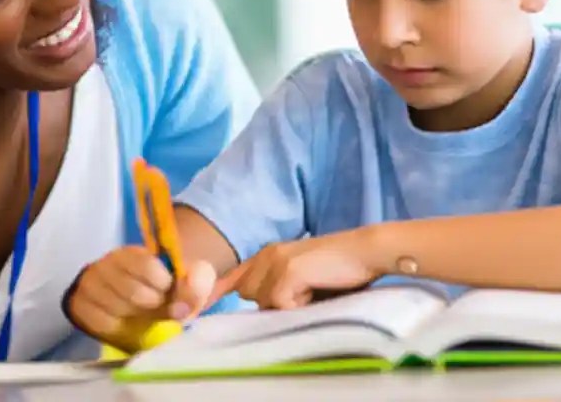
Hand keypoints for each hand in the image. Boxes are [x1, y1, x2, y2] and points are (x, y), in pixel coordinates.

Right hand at [65, 246, 216, 351]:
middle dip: (151, 304)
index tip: (168, 290)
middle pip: (132, 291)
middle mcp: (106, 264)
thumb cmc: (165, 289)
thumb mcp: (189, 282)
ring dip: (134, 317)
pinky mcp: (79, 304)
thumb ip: (196, 286)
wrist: (138, 302)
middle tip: (155, 305)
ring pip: (116, 307)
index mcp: (132, 252)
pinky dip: (116, 327)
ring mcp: (90, 284)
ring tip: (140, 312)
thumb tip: (182, 307)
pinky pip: (100, 322)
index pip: (146, 264)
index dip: (163, 284)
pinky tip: (122, 320)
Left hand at [213, 229, 380, 310]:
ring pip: (263, 302)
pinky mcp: (287, 272)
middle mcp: (265, 255)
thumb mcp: (300, 280)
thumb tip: (263, 308)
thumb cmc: (338, 270)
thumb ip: (278, 289)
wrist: (364, 251)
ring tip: (311, 293)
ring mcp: (274, 262)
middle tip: (301, 295)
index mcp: (267, 255)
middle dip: (269, 303)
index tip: (196, 309)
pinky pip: (280, 304)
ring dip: (286, 306)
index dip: (214, 293)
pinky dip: (298, 306)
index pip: (232, 278)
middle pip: (247, 294)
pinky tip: (315, 292)